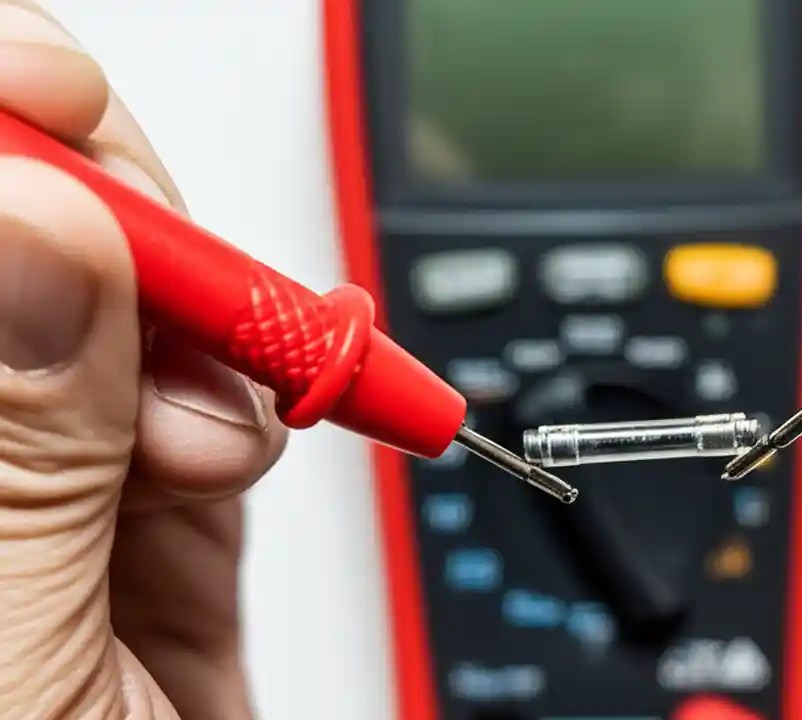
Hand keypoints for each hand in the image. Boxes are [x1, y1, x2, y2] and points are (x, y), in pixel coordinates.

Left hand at [0, 2, 287, 716]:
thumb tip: (36, 229)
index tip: (54, 98)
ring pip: (125, 285)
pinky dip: (256, 385)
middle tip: (163, 248)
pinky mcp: (146, 489)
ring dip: (198, 323)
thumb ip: (6, 453)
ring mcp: (42, 456)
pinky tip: (234, 442)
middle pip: (17, 222)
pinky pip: (206, 374)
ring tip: (208, 433)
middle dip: (98, 209)